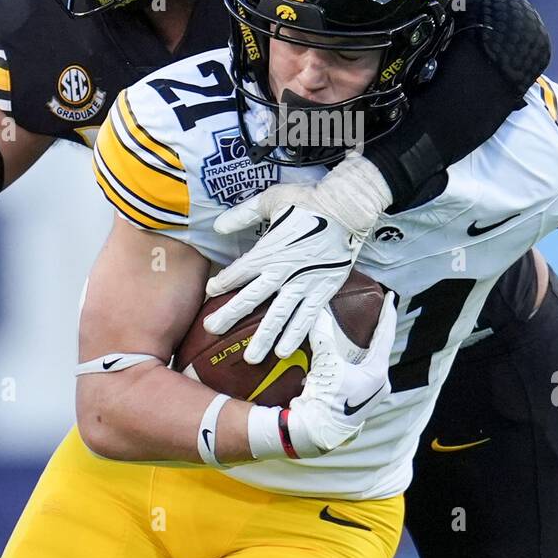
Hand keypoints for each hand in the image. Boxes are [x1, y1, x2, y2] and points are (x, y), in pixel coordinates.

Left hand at [204, 154, 391, 363]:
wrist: (347, 209)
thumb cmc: (309, 202)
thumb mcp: (272, 200)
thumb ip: (243, 214)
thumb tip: (218, 226)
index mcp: (267, 250)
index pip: (237, 272)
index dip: (222, 283)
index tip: (210, 293)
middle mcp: (282, 272)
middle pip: (250, 299)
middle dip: (229, 316)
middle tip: (212, 329)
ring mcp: (303, 285)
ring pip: (278, 317)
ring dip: (263, 338)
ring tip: (251, 357)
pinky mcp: (322, 291)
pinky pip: (306, 318)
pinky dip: (294, 335)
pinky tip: (284, 352)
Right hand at [285, 293, 396, 456]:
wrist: (314, 432)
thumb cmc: (326, 399)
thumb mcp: (326, 363)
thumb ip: (323, 335)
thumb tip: (319, 312)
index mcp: (378, 373)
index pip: (385, 335)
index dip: (387, 314)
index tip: (390, 297)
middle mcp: (378, 383)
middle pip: (378, 348)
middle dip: (375, 328)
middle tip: (373, 308)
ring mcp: (368, 393)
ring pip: (368, 360)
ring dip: (362, 344)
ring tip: (359, 326)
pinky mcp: (356, 398)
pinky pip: (359, 370)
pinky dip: (352, 358)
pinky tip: (345, 349)